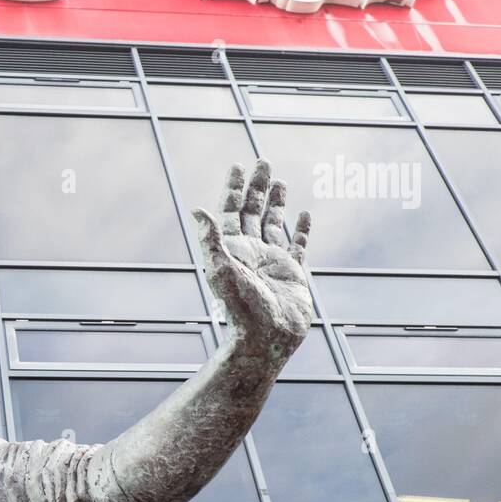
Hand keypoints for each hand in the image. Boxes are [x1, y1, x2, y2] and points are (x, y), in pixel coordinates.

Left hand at [191, 158, 313, 352]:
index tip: (238, 165)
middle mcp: (251, 252)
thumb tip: (196, 210)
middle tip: (263, 162)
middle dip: (257, 187)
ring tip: (280, 181)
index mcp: (232, 248)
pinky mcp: (293, 273)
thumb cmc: (241, 309)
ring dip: (277, 203)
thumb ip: (210, 240)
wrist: (266, 339)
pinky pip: (298, 246)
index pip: (230, 210)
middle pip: (253, 211)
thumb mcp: (222, 270)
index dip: (234, 188)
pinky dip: (301, 229)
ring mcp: (272, 261)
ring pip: (275, 224)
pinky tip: (304, 214)